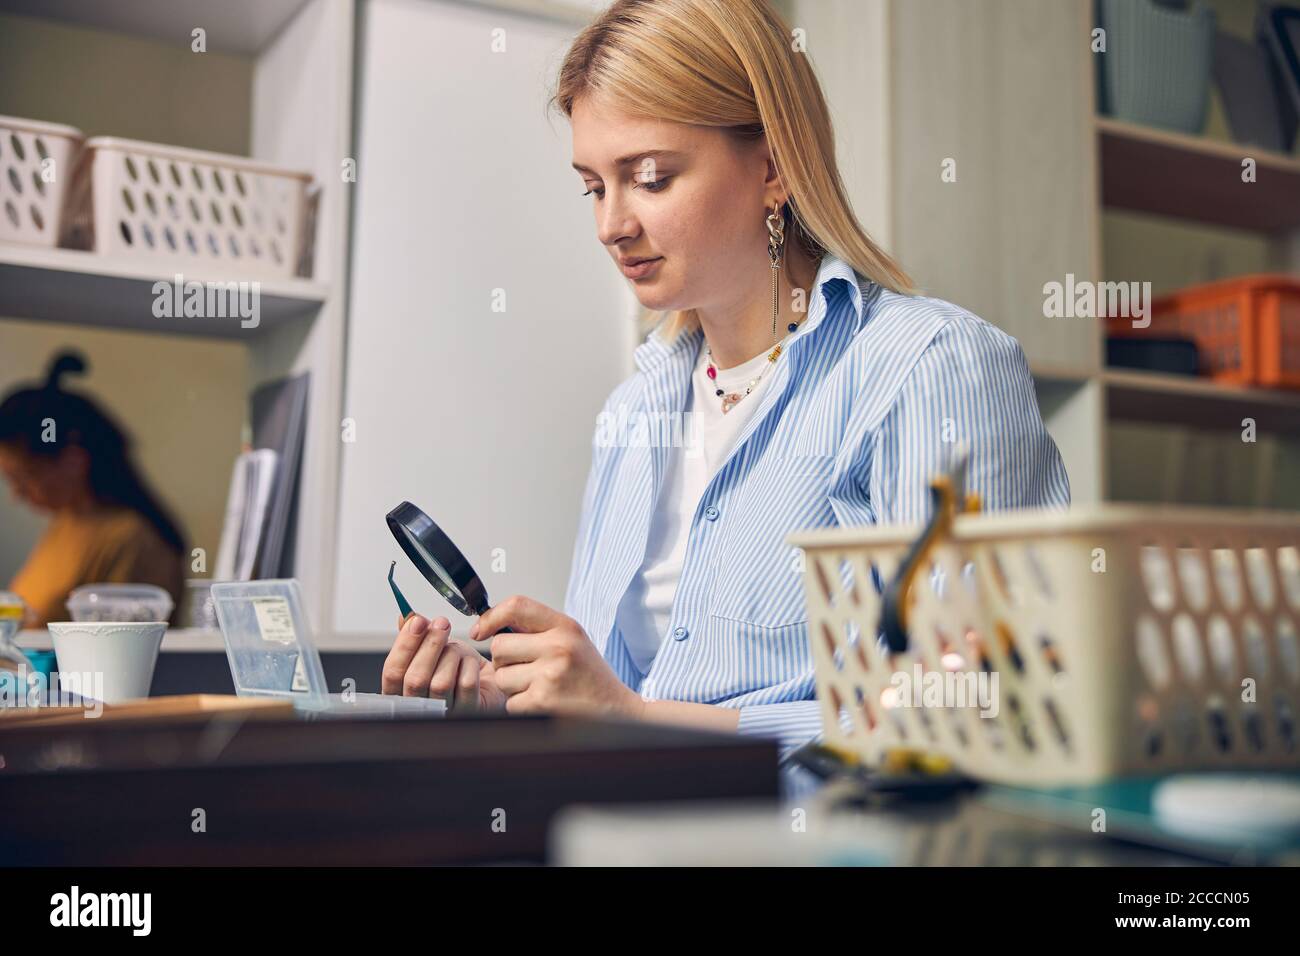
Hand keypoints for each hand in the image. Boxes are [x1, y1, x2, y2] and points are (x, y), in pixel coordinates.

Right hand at [382, 613, 506, 712]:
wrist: (488, 683)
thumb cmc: (456, 670)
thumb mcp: (433, 649)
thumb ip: (416, 636)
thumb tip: (404, 616)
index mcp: (403, 693)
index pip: (392, 673)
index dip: (404, 645)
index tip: (417, 621)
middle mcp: (420, 709)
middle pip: (415, 680)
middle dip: (429, 645)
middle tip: (442, 623)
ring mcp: (444, 714)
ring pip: (440, 683)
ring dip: (451, 655)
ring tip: (457, 648)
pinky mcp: (469, 712)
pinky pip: (465, 684)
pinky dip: (469, 665)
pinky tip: (471, 662)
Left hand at [469, 595, 642, 719]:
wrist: (617, 711)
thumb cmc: (591, 676)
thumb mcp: (573, 640)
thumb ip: (539, 629)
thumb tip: (492, 625)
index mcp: (565, 627)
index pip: (517, 606)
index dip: (491, 616)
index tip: (480, 630)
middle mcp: (558, 647)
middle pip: (499, 646)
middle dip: (504, 661)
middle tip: (525, 669)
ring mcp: (550, 675)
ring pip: (501, 677)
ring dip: (511, 686)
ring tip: (538, 687)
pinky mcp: (543, 702)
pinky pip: (510, 702)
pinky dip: (520, 706)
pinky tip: (541, 703)